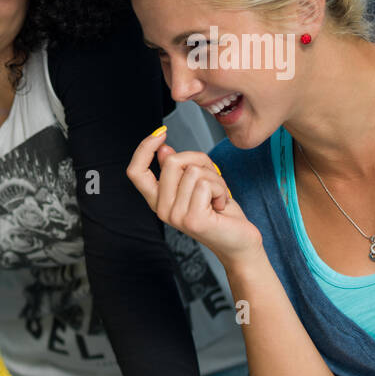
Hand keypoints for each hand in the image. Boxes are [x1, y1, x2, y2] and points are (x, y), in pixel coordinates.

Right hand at [127, 130, 262, 263]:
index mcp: (158, 200)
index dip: (144, 149)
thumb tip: (163, 149)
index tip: (160, 133)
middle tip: (212, 181)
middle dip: (200, 161)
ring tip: (217, 196)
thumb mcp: (198, 184)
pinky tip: (221, 204)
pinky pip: (205, 184)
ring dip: (214, 178)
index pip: (135, 172)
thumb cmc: (220, 212)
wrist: (239, 242)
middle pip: (171, 162)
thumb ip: (179, 169)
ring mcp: (175, 216)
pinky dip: (220, 189)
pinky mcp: (192, 219)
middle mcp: (162, 210)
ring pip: (192, 171)